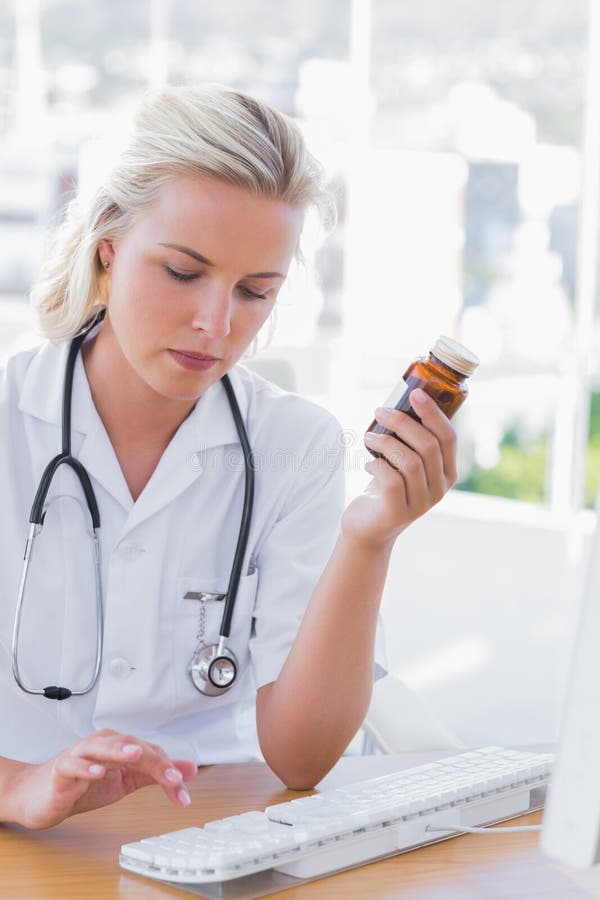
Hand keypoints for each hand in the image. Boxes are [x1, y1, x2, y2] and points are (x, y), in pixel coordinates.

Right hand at [9, 728, 197, 829]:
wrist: (40, 796)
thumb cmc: (83, 784)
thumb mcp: (126, 781)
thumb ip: (155, 774)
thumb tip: (189, 770)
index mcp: (119, 746)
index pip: (150, 753)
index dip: (168, 771)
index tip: (183, 793)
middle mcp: (101, 745)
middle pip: (131, 746)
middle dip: (154, 762)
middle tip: (172, 778)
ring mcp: (79, 755)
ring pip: (101, 747)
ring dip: (119, 750)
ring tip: (135, 755)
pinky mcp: (60, 770)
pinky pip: (72, 765)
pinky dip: (85, 766)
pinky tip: (97, 771)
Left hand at [341, 389, 456, 548]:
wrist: (368, 528)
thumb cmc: (386, 487)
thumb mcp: (404, 463)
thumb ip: (411, 441)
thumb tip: (402, 401)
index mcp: (447, 473)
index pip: (448, 437)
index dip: (433, 413)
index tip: (415, 393)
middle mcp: (439, 489)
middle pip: (428, 446)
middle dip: (402, 422)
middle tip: (380, 411)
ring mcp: (421, 503)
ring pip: (409, 462)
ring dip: (385, 442)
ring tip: (369, 437)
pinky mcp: (398, 513)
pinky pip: (391, 480)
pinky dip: (376, 465)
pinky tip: (367, 465)